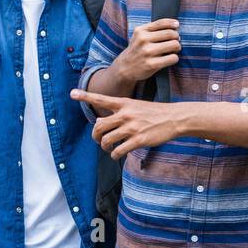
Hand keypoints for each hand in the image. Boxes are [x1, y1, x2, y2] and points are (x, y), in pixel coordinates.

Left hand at [71, 89, 186, 159]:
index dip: (85, 96)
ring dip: (105, 147)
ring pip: (107, 140)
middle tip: (98, 140)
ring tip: (109, 148)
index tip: (72, 93)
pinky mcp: (139, 140)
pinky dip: (115, 154)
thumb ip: (117, 112)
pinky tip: (117, 154)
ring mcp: (132, 127)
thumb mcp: (135, 107)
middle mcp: (125, 114)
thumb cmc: (153, 113)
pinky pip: (119, 150)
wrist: (175, 118)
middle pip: (98, 127)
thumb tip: (98, 122)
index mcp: (124, 104)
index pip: (101, 99)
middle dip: (95, 136)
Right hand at [109, 18, 180, 90]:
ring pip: (174, 45)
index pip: (162, 23)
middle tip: (172, 43)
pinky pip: (173, 58)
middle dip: (176, 38)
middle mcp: (143, 40)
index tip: (176, 26)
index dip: (173, 24)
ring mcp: (147, 52)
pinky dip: (173, 59)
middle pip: (172, 34)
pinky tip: (167, 59)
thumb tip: (176, 25)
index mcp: (140, 31)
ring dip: (176, 49)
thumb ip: (154, 29)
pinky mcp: (152, 64)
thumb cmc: (137, 50)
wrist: (124, 68)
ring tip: (170, 51)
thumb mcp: (139, 36)